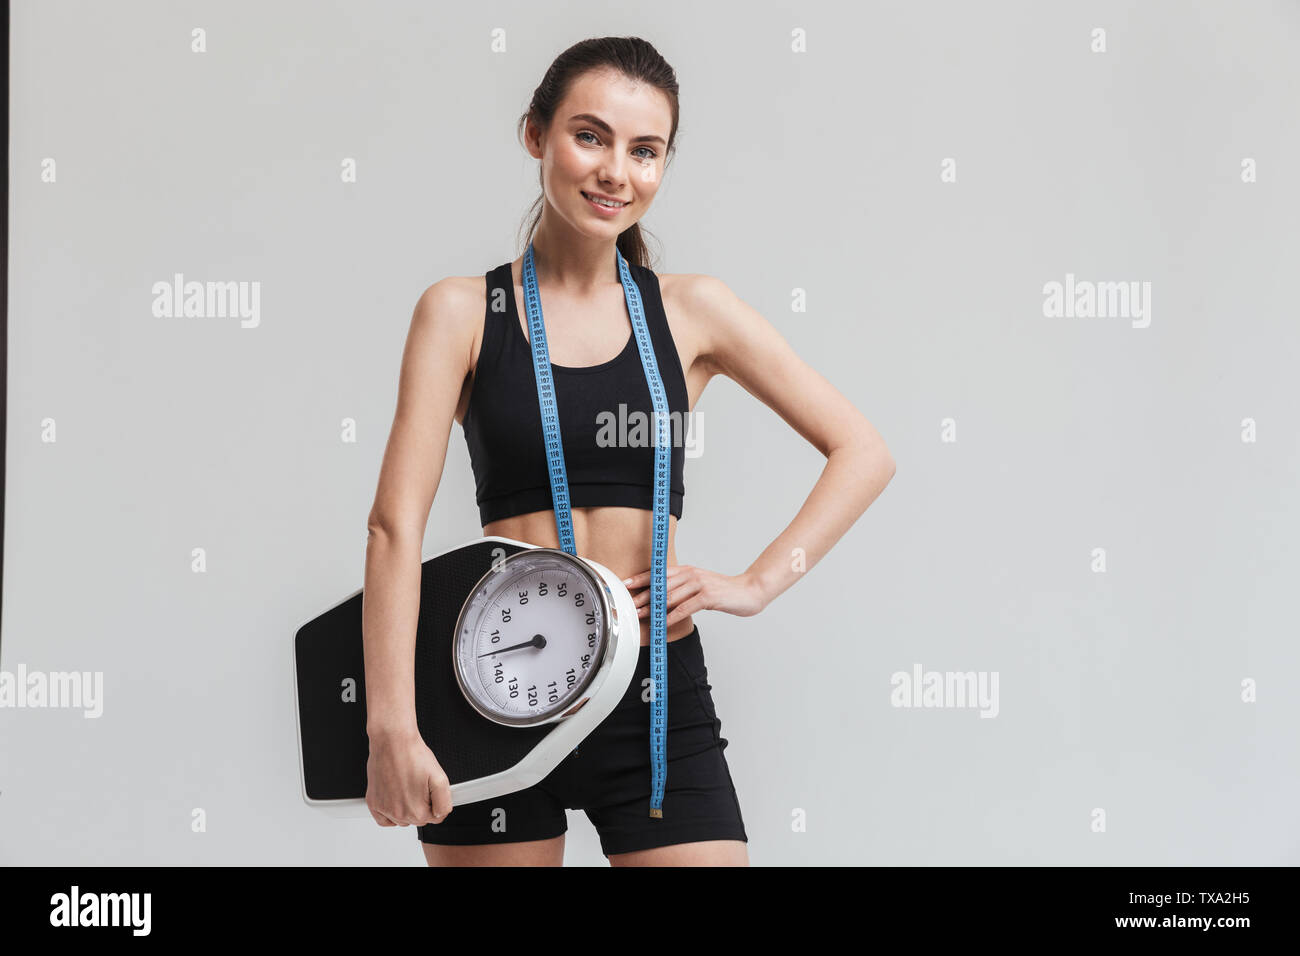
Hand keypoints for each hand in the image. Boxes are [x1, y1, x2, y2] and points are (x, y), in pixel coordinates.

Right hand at [365, 725, 453, 827]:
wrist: (392, 741)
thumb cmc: (413, 755)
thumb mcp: (440, 778)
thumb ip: (444, 802)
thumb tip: (442, 814)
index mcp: (416, 811)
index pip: (435, 818)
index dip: (435, 802)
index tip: (430, 790)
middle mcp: (398, 814)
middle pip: (418, 819)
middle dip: (422, 804)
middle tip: (419, 784)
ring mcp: (384, 810)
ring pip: (401, 819)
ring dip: (406, 807)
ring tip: (407, 785)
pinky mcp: (373, 803)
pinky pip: (384, 819)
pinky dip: (390, 812)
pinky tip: (395, 797)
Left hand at [621, 566, 766, 627]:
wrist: (749, 591)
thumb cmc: (724, 591)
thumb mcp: (700, 586)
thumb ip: (683, 589)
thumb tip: (663, 599)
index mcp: (688, 570)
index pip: (659, 573)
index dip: (641, 578)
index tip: (625, 584)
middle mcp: (691, 574)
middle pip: (661, 585)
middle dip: (642, 595)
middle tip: (628, 604)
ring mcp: (699, 584)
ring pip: (670, 597)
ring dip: (653, 608)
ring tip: (640, 615)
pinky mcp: (708, 596)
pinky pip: (685, 608)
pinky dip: (671, 616)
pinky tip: (662, 623)